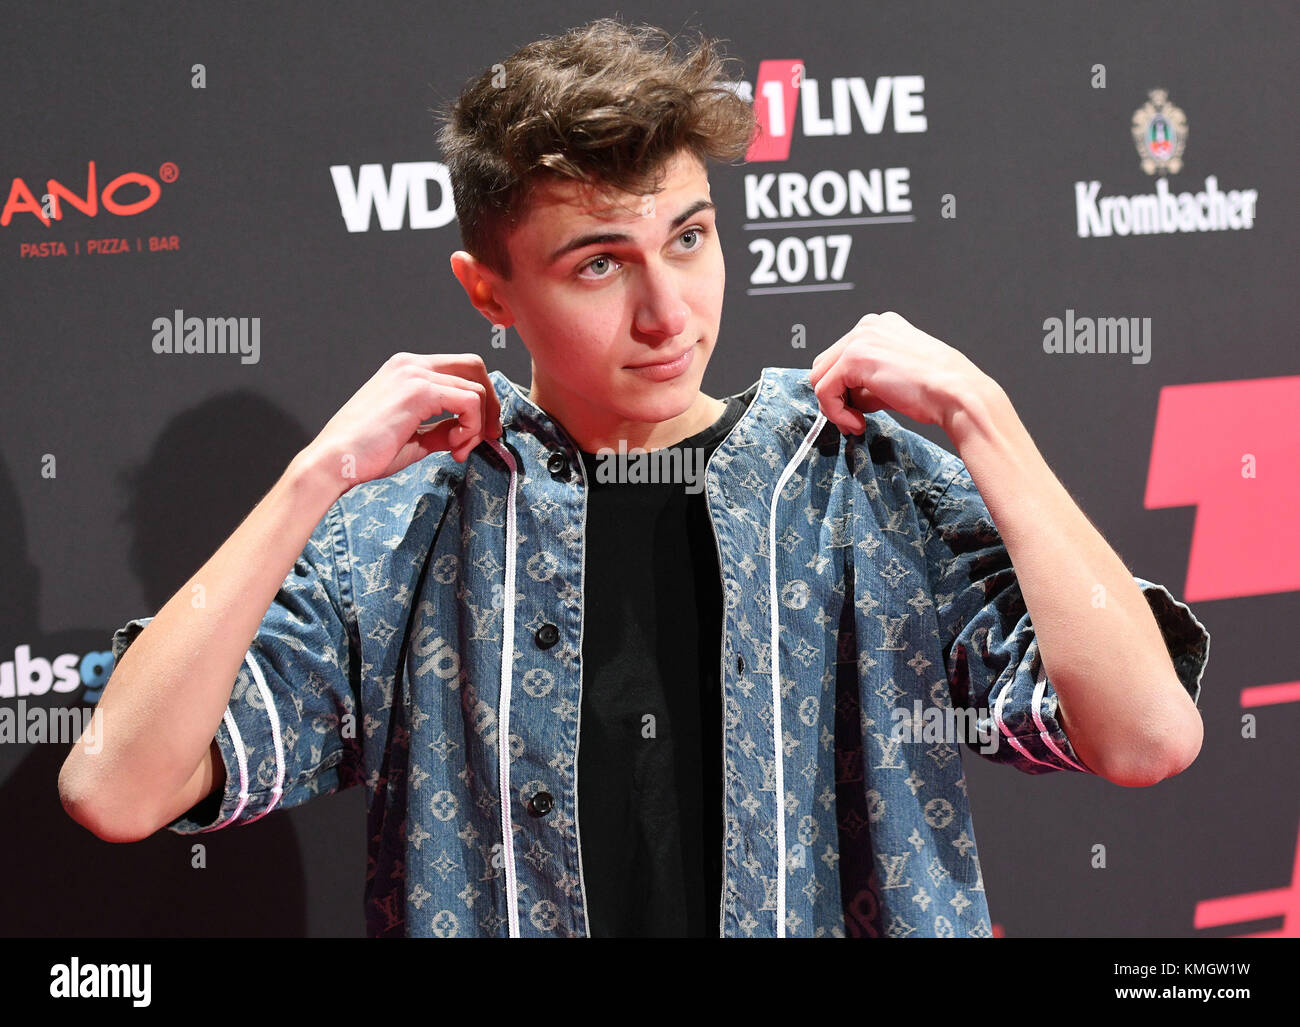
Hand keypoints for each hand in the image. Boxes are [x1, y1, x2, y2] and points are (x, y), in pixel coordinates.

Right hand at [297, 352, 501, 497]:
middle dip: (490, 404)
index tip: (480, 433)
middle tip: (488, 436)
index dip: (479, 400)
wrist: (335, 461)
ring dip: (477, 425)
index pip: (460, 370)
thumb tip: (465, 432)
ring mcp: (414, 374)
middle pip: (474, 367)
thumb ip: (441, 429)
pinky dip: (471, 427)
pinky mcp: (418, 391)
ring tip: (457, 449)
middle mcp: (411, 364)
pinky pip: (469, 402)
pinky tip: (454, 446)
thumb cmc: (365, 453)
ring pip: (475, 389)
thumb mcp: (413, 438)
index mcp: (406, 370)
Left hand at [808, 311, 993, 438]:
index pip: (839, 357)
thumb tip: (839, 398)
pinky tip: (858, 423)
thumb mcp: (894, 377)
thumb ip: (865, 380)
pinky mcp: (854, 358)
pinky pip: (824, 391)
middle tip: (855, 419)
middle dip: (835, 397)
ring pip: (820, 378)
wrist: (957, 395)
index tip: (858, 411)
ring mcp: (860, 338)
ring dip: (834, 407)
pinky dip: (835, 413)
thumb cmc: (936, 391)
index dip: (843, 389)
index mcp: (880, 325)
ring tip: (857, 422)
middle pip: (825, 365)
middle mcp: (868, 325)